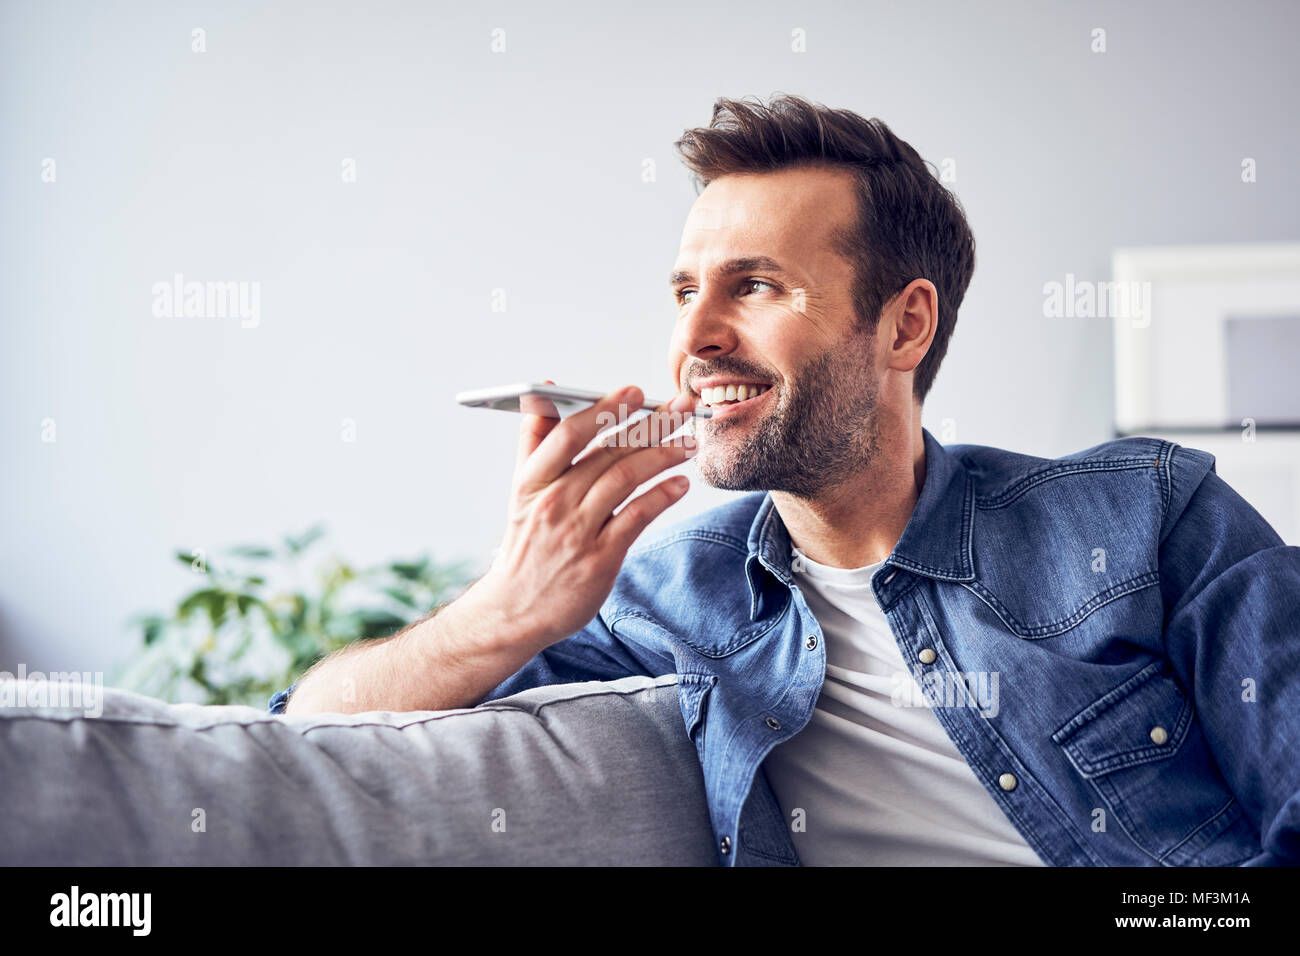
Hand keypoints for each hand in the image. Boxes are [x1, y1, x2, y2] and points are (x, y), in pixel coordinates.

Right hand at [473, 384, 697, 651]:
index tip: (634, 391)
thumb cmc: (526, 545)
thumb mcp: (521, 491)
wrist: (516, 610)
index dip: (603, 410)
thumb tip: (547, 391)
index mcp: (532, 482)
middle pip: (607, 454)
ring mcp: (578, 532)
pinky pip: (636, 518)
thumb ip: (534, 440)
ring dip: (662, 456)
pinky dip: (661, 496)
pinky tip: (681, 483)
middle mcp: (554, 503)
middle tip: (680, 409)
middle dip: (649, 426)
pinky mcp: (600, 559)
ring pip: (625, 480)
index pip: (568, 435)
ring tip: (687, 443)